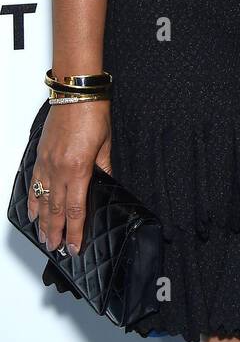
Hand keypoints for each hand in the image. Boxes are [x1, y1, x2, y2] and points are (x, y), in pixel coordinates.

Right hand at [27, 100, 111, 256]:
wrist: (75, 93)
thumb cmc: (93, 113)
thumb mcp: (106, 145)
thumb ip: (104, 168)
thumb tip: (105, 183)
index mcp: (79, 169)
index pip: (77, 209)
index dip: (76, 231)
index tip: (75, 246)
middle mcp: (59, 169)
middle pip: (57, 210)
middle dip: (57, 232)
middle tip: (56, 248)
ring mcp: (47, 163)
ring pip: (42, 200)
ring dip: (43, 221)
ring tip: (44, 237)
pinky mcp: (40, 155)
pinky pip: (34, 183)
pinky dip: (33, 199)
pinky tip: (32, 211)